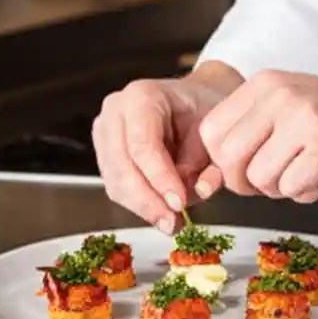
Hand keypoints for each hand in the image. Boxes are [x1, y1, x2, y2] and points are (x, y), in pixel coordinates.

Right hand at [93, 61, 243, 230]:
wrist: (196, 100)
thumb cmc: (205, 110)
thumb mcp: (213, 132)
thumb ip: (203, 162)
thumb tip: (195, 192)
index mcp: (142, 96)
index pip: (143, 145)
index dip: (159, 178)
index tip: (179, 203)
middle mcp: (115, 111)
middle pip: (122, 166)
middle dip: (148, 201)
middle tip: (173, 222)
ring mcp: (105, 133)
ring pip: (115, 182)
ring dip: (143, 207)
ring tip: (171, 222)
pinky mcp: (104, 154)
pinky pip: (116, 187)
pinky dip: (139, 205)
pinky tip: (161, 213)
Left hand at [196, 71, 317, 201]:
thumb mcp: (283, 113)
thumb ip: (246, 137)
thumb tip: (207, 180)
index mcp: (263, 85)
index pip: (211, 132)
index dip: (224, 161)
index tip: (248, 166)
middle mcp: (280, 96)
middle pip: (229, 158)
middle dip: (246, 181)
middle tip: (276, 177)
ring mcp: (303, 119)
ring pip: (259, 177)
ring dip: (280, 187)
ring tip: (306, 170)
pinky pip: (291, 188)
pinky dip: (306, 192)